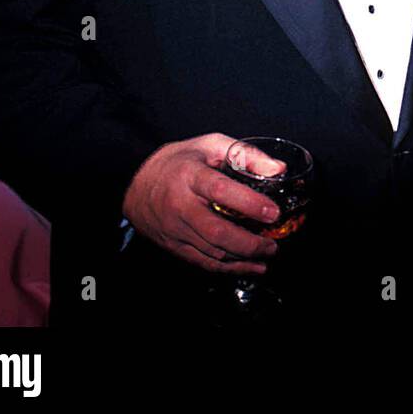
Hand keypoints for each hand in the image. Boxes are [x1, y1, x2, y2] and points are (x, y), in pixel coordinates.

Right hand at [122, 133, 282, 275]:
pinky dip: (228, 269)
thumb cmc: (178, 161)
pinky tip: (248, 267)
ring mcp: (175, 229)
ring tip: (266, 255)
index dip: (250, 204)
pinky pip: (202, 262)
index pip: (221, 191)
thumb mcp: (210, 145)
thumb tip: (278, 169)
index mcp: (190, 176)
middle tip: (273, 244)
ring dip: (243, 259)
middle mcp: (180, 205)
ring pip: (212, 252)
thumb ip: (246, 155)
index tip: (274, 212)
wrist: (135, 181)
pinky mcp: (173, 245)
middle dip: (250, 243)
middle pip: (217, 231)